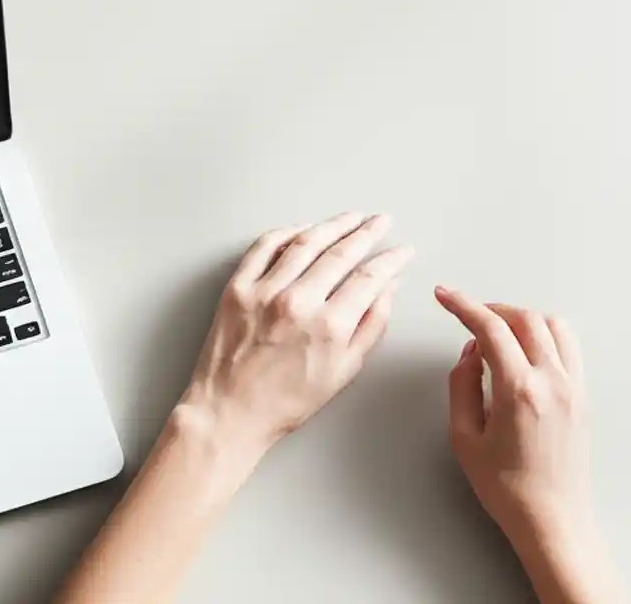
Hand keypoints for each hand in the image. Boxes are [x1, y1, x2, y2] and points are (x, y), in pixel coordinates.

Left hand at [176, 212, 413, 453]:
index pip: (370, 277)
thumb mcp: (343, 371)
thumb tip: (389, 289)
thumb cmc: (285, 402)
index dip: (391, 259)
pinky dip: (287, 232)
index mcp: (329, 326)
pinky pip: (265, 247)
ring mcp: (264, 292)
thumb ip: (371, 326)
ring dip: (333, 225)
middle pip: (341, 253)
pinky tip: (303, 228)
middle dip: (367, 232)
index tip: (402, 250)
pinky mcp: (237, 288)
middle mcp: (297, 302)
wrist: (229, 413)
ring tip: (351, 217)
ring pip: (306, 242)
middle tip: (381, 221)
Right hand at [437, 287, 616, 603]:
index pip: (490, 328)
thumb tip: (469, 355)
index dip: (463, 305)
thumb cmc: (508, 489)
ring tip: (498, 333)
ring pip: (552, 326)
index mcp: (520, 391)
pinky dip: (545, 335)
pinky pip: (568, 347)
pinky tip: (526, 350)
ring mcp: (573, 387)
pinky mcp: (583, 396)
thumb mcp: (465, 438)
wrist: (552, 520)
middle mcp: (553, 382)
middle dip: (492, 309)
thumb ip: (462, 386)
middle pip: (524, 318)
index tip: (445, 296)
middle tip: (468, 316)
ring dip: (522, 319)